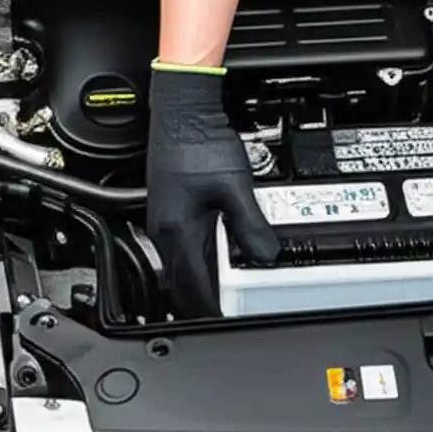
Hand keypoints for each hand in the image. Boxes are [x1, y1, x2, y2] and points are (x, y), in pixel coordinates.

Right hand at [146, 70, 278, 316]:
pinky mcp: (171, 209)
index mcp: (179, 230)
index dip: (209, 309)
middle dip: (201, 303)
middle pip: (182, 283)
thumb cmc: (198, 141)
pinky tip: (215, 259)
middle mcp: (166, 230)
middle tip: (222, 317)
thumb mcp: (236, 187)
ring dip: (200, 283)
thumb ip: (252, 226)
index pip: (194, 286)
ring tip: (221, 297)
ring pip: (181, 266)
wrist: (182, 109)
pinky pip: (183, 246)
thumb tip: (267, 255)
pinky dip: (200, 261)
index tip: (222, 322)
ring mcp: (165, 220)